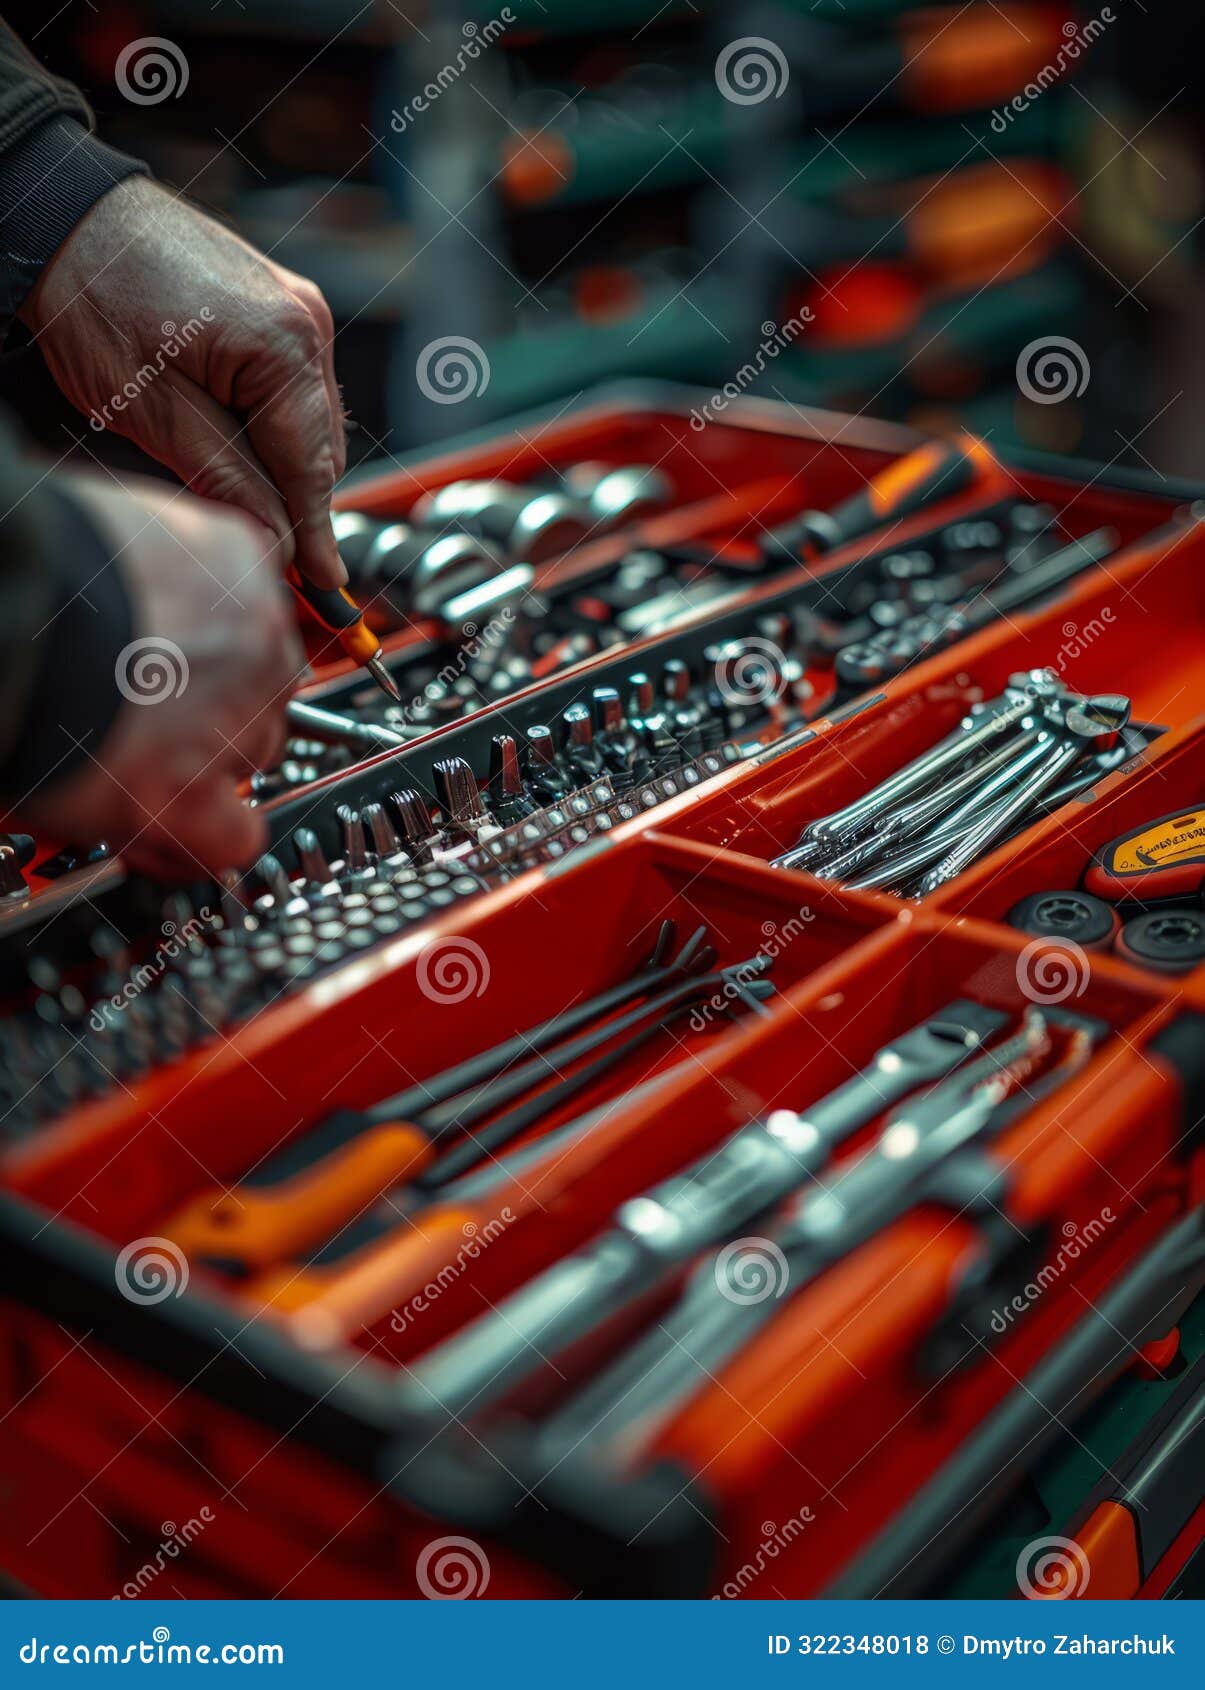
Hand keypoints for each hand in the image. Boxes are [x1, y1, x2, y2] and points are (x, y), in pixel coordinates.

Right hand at [14, 474, 304, 877]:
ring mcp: (236, 719)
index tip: (175, 670)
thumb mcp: (117, 531)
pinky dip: (199, 841)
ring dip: (200, 771)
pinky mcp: (195, 794)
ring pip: (249, 760)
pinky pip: (232, 836)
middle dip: (209, 715)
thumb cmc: (36, 566)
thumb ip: (151, 575)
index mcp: (232, 561)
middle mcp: (254, 640)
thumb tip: (133, 605)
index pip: (254, 621)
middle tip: (143, 722)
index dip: (210, 657)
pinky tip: (161, 834)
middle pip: (261, 695)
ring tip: (123, 768)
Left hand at [20, 176, 347, 588]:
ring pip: (306, 423)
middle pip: (318, 449)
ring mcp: (297, 311)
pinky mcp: (278, 308)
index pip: (312, 468)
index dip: (315, 533)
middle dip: (293, 500)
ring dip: (276, 462)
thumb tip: (276, 540)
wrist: (68, 218)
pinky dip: (267, 425)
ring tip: (225, 479)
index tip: (325, 584)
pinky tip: (226, 434)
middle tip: (264, 548)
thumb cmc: (96, 294)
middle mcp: (307, 323)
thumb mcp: (153, 411)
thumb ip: (225, 479)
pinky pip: (290, 390)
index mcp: (286, 346)